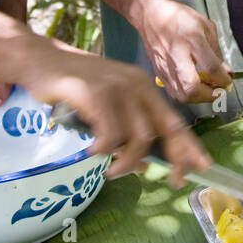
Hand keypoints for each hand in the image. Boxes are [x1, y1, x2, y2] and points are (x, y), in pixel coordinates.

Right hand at [20, 40, 212, 185]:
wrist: (41, 61)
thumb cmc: (76, 87)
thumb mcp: (109, 106)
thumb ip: (128, 130)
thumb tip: (146, 166)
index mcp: (144, 87)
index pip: (174, 120)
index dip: (189, 146)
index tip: (200, 167)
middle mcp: (136, 84)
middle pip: (164, 129)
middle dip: (173, 159)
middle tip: (169, 181)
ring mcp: (116, 88)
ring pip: (137, 138)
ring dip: (127, 162)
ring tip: (113, 171)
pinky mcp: (95, 93)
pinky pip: (109, 134)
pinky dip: (103, 150)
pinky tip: (92, 151)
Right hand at [135, 0, 231, 103]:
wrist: (151, 16)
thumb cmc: (179, 18)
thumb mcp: (205, 26)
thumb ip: (216, 50)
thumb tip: (224, 72)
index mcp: (192, 39)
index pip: (211, 68)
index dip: (224, 79)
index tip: (228, 80)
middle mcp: (177, 54)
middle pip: (192, 88)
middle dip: (210, 95)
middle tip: (218, 90)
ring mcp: (165, 65)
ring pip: (182, 95)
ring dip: (199, 98)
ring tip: (207, 89)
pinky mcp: (158, 72)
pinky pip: (174, 92)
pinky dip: (187, 95)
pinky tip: (193, 87)